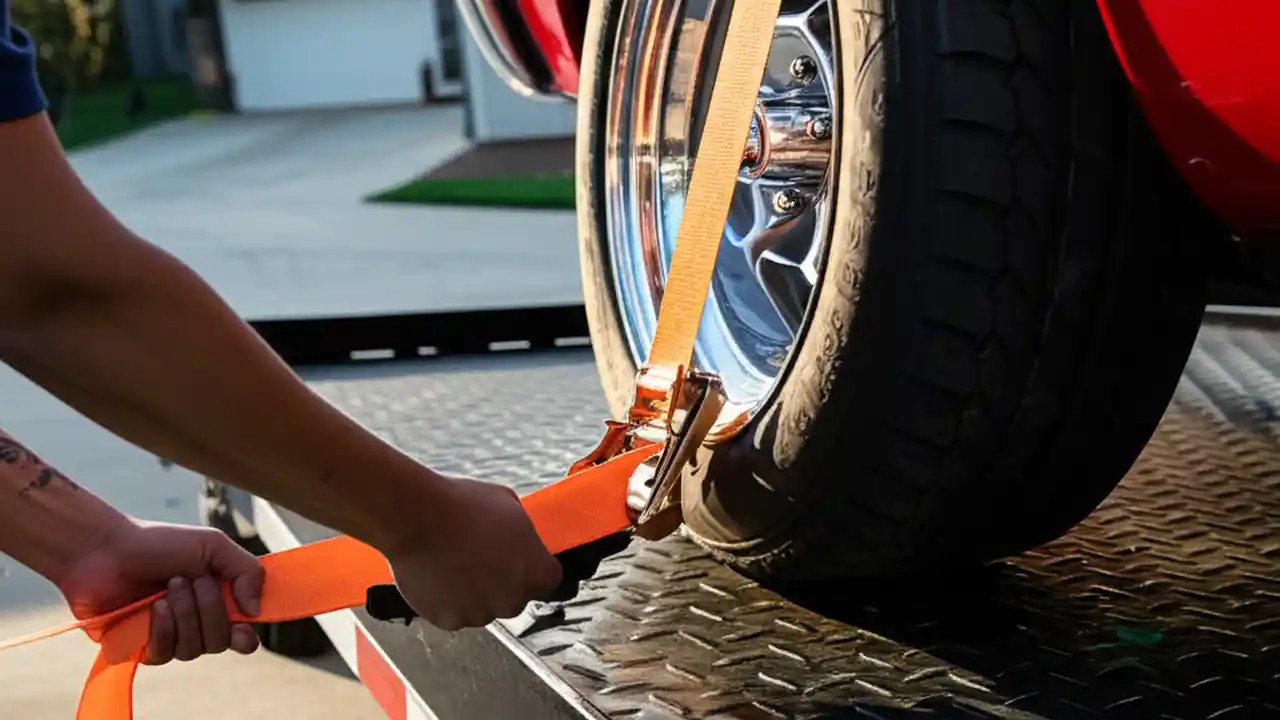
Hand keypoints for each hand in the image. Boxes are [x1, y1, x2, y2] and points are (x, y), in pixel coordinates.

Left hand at [55, 519, 264, 664]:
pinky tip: (152, 609)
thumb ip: (246, 570)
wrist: (104, 551)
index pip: (242, 632)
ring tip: (166, 589)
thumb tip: (255, 611)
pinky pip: (165, 655)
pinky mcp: (141, 647)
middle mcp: (195, 622)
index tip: (243, 627)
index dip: (246, 636)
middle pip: (222, 641)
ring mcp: (169, 636)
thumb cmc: (157, 543)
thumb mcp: (212, 545)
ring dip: (185, 616)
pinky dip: (163, 630)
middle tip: (189, 580)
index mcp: (216, 599)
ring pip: (194, 649)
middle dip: (209, 610)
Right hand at [384, 475, 562, 630]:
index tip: (520, 558)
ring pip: (484, 607)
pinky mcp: (449, 621)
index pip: (549, 579)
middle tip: (481, 557)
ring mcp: (481, 614)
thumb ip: (523, 533)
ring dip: (475, 592)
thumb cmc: (464, 507)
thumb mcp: (510, 505)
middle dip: (503, 581)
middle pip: (515, 597)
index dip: (533, 566)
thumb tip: (519, 540)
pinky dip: (448, 600)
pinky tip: (439, 574)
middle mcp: (513, 601)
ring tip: (455, 562)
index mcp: (537, 572)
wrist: (417, 518)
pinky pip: (454, 613)